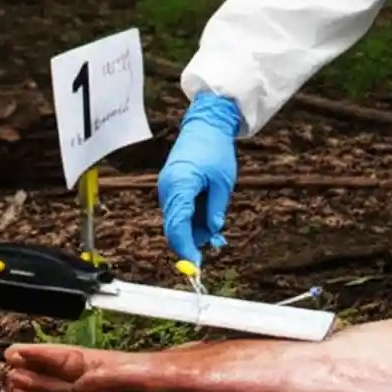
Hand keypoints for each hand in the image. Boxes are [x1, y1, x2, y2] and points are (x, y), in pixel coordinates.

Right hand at [157, 92, 241, 266]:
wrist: (205, 126)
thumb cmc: (215, 150)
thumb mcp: (222, 182)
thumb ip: (215, 208)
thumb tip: (213, 231)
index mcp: (179, 186)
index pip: (178, 225)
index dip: (186, 248)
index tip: (196, 265)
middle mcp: (169, 190)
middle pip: (176, 226)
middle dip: (194, 240)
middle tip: (217, 245)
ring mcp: (169, 189)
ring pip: (180, 220)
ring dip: (197, 230)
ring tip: (219, 233)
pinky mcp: (174, 188)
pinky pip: (182, 210)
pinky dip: (194, 219)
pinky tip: (211, 222)